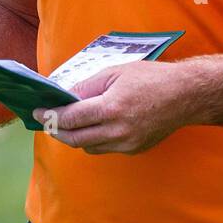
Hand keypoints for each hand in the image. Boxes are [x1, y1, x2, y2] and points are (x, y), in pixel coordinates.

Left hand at [32, 60, 189, 154]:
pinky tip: (95, 127)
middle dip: (56, 131)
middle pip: (75, 139)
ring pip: (88, 147)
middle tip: (47, 121)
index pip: (70, 119)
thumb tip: (64, 97)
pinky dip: (95, 139)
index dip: (49, 116)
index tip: (37, 112)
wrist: (185, 96)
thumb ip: (87, 87)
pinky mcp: (135, 150)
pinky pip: (105, 148)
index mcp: (111, 108)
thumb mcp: (115, 72)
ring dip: (75, 137)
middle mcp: (118, 131)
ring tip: (69, 124)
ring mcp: (127, 144)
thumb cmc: (151, 78)